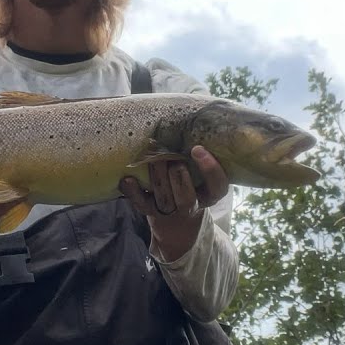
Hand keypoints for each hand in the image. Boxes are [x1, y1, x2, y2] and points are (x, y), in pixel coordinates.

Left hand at [121, 146, 228, 261]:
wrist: (176, 220)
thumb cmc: (191, 185)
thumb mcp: (201, 176)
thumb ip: (197, 158)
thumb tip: (185, 123)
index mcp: (210, 195)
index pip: (218, 186)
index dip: (210, 169)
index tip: (197, 149)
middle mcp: (192, 206)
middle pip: (187, 196)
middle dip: (178, 175)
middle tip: (171, 156)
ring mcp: (170, 211)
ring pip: (164, 199)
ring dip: (157, 177)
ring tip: (152, 158)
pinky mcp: (151, 212)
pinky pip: (141, 204)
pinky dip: (133, 191)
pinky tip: (127, 179)